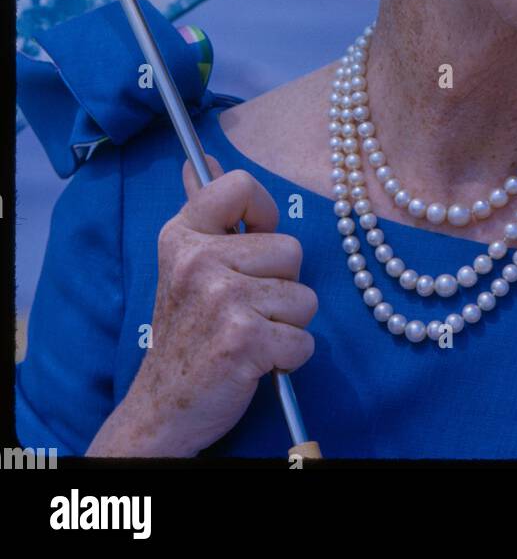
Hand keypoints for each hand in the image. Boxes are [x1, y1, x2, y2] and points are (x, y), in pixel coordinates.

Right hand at [88, 157, 316, 456]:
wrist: (163, 407)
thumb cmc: (186, 331)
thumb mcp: (182, 262)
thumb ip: (201, 209)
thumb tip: (203, 157)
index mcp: (183, 235)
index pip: (240, 186)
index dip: (263, 213)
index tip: (253, 239)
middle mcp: (199, 261)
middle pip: (291, 250)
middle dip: (281, 285)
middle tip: (245, 309)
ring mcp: (221, 299)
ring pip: (305, 297)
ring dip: (287, 324)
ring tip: (251, 334)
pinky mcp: (244, 340)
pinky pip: (304, 340)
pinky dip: (289, 358)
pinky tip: (257, 361)